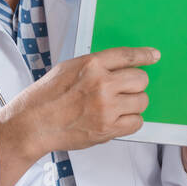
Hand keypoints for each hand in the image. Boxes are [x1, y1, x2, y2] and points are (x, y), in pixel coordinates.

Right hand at [0, 47, 158, 185]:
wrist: (32, 125)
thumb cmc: (45, 97)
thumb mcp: (68, 68)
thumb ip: (94, 66)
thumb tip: (117, 67)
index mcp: (91, 64)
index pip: (128, 56)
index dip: (144, 55)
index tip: (154, 56)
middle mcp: (102, 84)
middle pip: (140, 79)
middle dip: (134, 84)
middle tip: (123, 90)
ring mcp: (106, 108)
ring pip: (142, 101)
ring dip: (133, 104)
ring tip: (116, 106)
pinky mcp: (108, 129)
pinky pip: (137, 122)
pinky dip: (131, 121)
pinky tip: (117, 119)